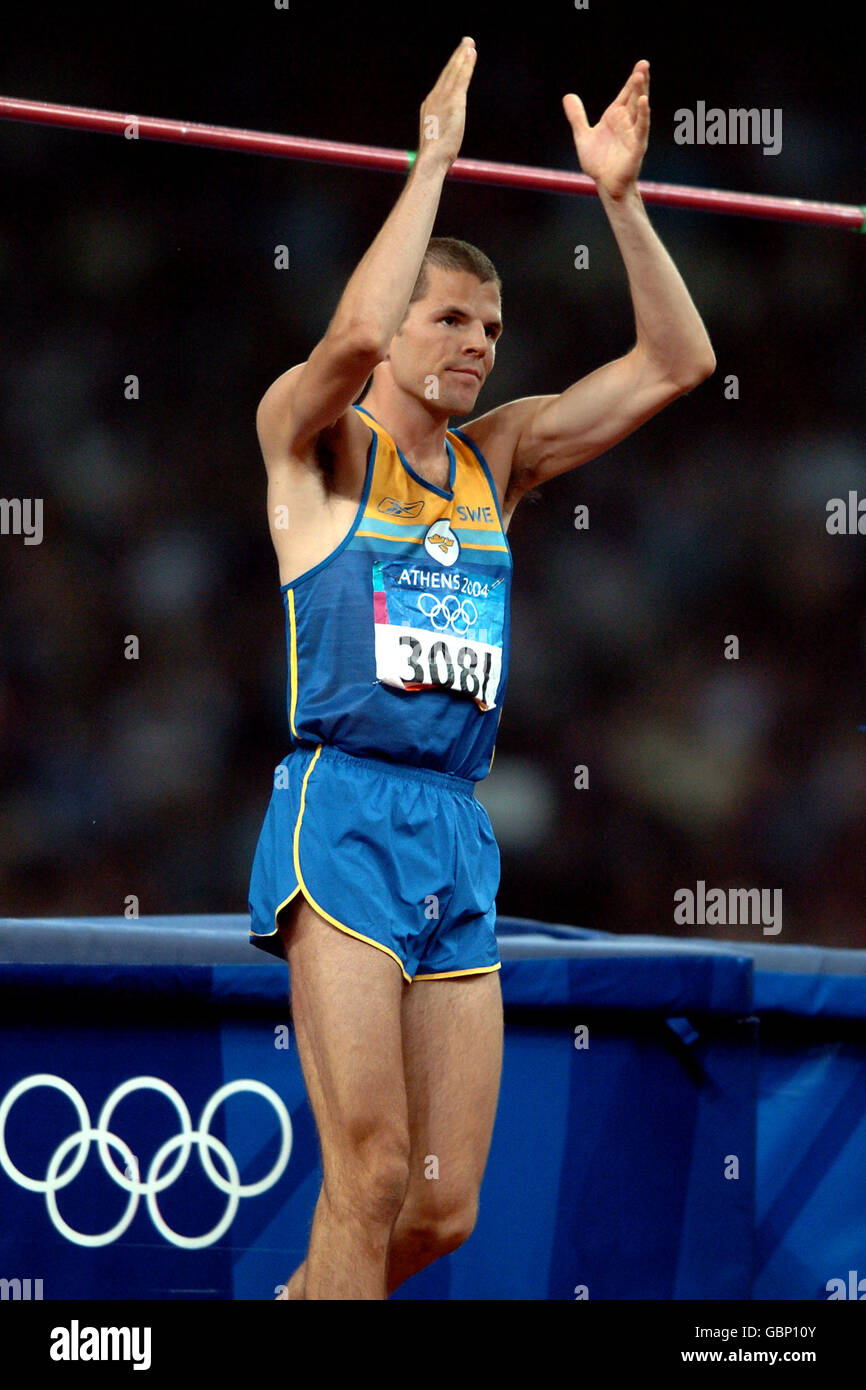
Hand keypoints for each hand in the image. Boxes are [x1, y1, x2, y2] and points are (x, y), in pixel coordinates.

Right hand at [415, 36, 476, 168]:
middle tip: (466, 42)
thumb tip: (443, 142)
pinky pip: (462, 78)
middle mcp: (435, 97)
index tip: (458, 58)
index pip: (442, 82)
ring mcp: (444, 98)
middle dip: (458, 56)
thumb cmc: (434, 157)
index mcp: (430, 105)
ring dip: (463, 56)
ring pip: (455, 71)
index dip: (451, 69)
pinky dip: (467, 65)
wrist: (431, 158)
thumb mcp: (435, 140)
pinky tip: (471, 54)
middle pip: (448, 72)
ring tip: (470, 43)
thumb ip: (440, 131)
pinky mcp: (454, 101)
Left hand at [562, 60, 649, 198]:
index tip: (640, 65)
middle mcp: (627, 122)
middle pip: (635, 97)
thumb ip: (577, 116)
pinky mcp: (636, 146)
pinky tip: (644, 102)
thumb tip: (568, 96)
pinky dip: (643, 115)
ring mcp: (633, 133)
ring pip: (639, 109)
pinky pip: (641, 128)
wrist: (605, 184)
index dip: (632, 80)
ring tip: (642, 76)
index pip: (626, 94)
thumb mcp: (583, 136)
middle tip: (644, 64)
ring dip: (641, 92)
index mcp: (616, 117)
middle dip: (639, 81)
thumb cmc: (598, 162)